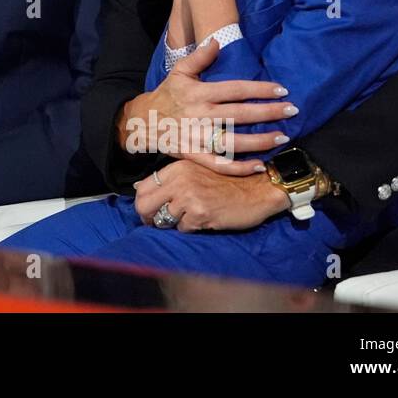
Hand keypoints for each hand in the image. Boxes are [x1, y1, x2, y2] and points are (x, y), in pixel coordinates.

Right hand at [120, 42, 294, 173]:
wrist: (143, 122)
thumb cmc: (167, 95)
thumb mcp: (179, 72)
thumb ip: (199, 57)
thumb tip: (217, 41)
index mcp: (199, 93)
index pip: (236, 89)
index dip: (260, 89)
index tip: (282, 90)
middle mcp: (200, 115)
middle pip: (240, 114)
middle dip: (269, 112)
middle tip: (292, 111)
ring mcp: (197, 137)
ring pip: (234, 140)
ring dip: (260, 140)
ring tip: (283, 137)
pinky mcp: (194, 155)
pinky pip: (219, 164)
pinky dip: (239, 167)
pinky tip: (259, 165)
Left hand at [134, 160, 289, 231]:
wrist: (257, 189)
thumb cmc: (226, 182)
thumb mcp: (195, 171)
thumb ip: (171, 179)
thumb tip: (140, 188)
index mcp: (176, 168)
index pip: (142, 188)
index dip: (142, 203)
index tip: (149, 211)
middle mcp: (180, 180)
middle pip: (144, 205)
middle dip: (148, 218)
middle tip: (157, 223)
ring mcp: (189, 197)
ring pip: (163, 219)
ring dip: (173, 223)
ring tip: (189, 218)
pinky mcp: (200, 214)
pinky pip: (183, 229)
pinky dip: (190, 228)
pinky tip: (204, 220)